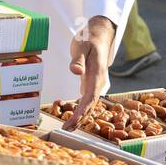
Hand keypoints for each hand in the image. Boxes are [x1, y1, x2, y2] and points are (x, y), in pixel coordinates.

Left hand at [64, 15, 115, 130]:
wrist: (99, 35)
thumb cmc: (88, 39)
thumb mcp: (81, 46)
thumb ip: (78, 59)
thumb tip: (75, 72)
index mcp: (97, 74)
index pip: (91, 97)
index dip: (82, 111)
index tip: (73, 121)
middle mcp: (99, 81)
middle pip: (91, 104)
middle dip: (80, 118)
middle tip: (66, 129)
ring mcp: (96, 83)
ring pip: (90, 103)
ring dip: (81, 116)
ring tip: (68, 128)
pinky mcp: (92, 83)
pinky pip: (88, 99)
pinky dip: (81, 109)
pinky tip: (74, 117)